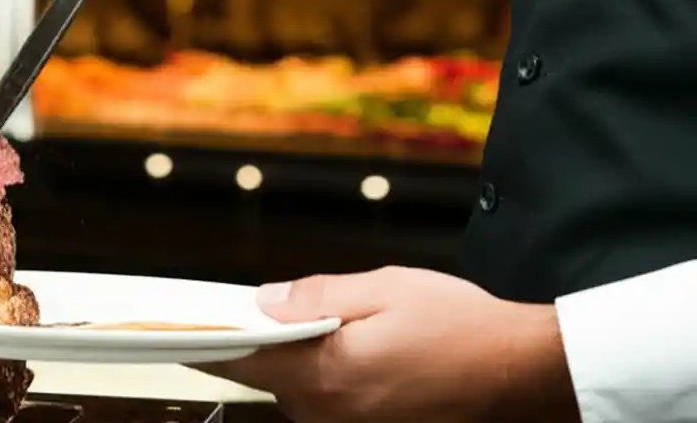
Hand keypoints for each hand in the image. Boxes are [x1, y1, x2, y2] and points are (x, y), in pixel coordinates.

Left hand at [191, 267, 578, 421]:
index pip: (240, 361)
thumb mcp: (385, 289)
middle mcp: (330, 415)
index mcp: (325, 376)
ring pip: (300, 390)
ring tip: (334, 323)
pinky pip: (330, 402)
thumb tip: (263, 301)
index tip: (172, 325)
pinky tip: (358, 349)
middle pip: (269, 376)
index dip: (205, 339)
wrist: (527, 374)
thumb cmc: (462, 327)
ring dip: (301, 359)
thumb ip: (317, 295)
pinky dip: (328, 376)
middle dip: (264, 341)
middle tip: (266, 304)